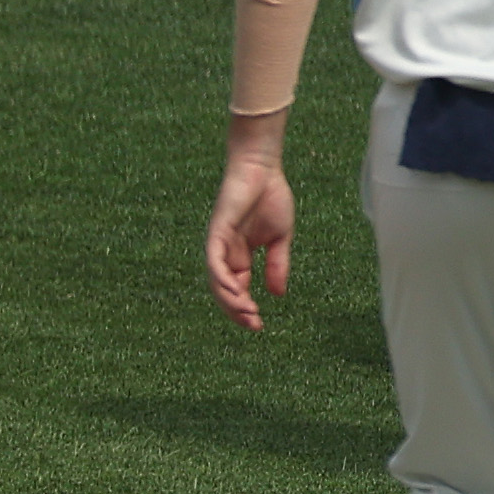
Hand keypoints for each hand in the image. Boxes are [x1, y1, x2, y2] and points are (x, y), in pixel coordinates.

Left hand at [204, 149, 295, 330]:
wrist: (263, 168)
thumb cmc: (271, 197)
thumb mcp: (280, 238)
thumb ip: (277, 265)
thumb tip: (277, 294)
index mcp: (239, 255)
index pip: (237, 289)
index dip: (245, 308)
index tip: (259, 325)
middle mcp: (225, 253)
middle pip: (224, 290)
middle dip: (237, 311)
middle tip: (254, 325)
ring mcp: (219, 243)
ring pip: (216, 281)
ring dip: (229, 300)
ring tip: (246, 313)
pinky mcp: (216, 232)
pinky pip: (214, 261)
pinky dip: (221, 278)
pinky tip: (233, 291)